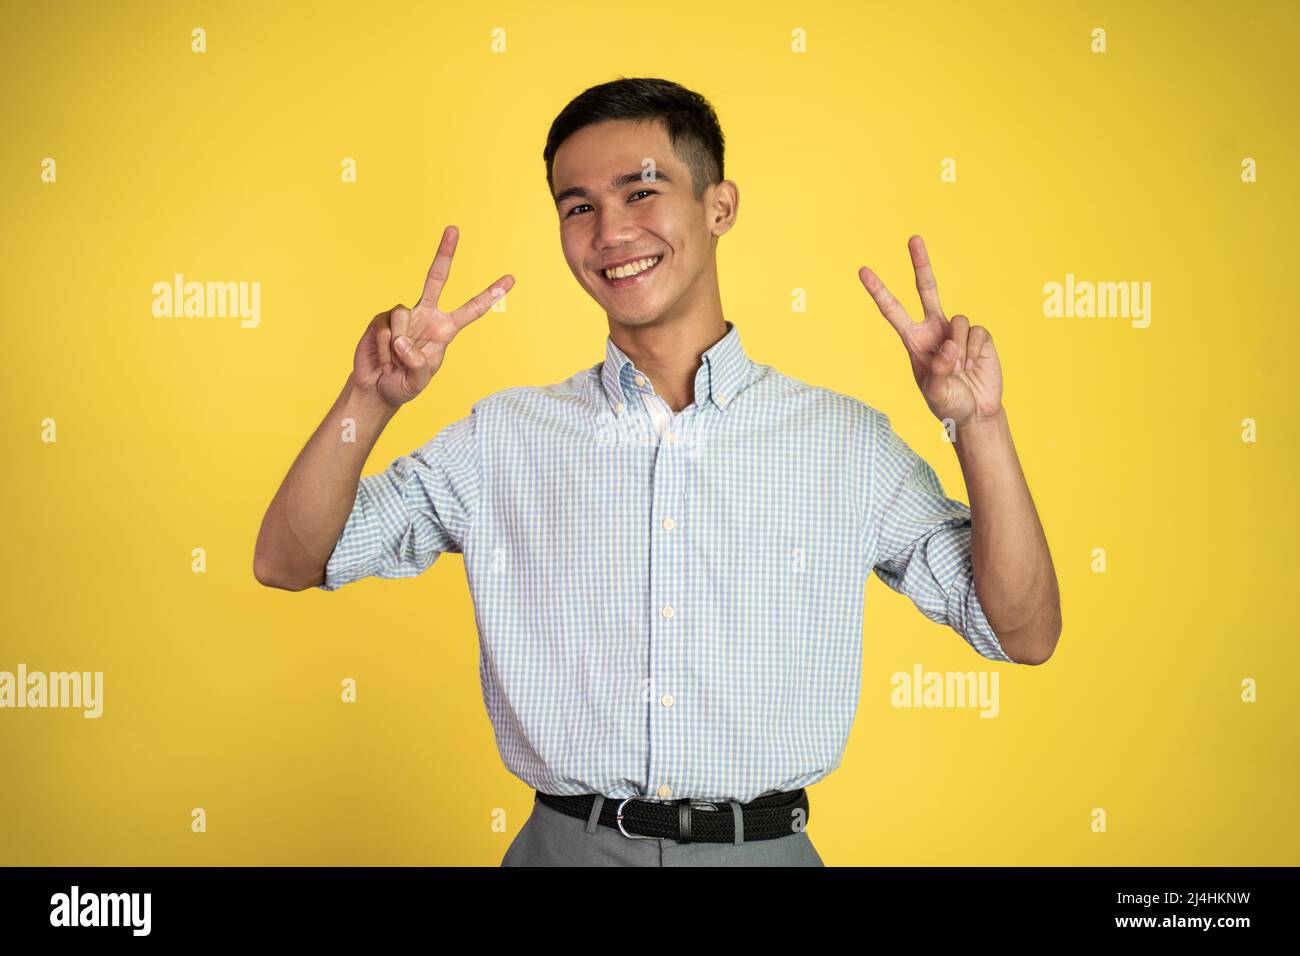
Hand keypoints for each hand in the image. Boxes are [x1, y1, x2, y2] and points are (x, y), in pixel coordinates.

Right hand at [352, 225, 514, 408]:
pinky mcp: (382, 318)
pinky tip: (383, 358)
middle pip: (437, 278)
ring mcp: (404, 315)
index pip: (472, 310)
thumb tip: (402, 338)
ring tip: (394, 362)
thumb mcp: (419, 381)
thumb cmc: (403, 386)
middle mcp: (426, 316)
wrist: (375, 389)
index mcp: (444, 330)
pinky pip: (386, 326)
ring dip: (398, 345)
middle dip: (445, 253)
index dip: (490, 295)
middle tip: (454, 228)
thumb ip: (418, 362)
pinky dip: (385, 347)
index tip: (510, 278)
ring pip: (404, 314)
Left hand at [858, 235, 1001, 427]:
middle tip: (913, 238)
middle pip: (927, 289)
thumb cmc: (948, 404)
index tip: (863, 270)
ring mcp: (957, 331)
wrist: (975, 414)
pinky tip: (974, 365)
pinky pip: (977, 332)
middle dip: (921, 263)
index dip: (879, 291)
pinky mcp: (979, 336)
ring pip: (958, 320)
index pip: (892, 311)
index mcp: (914, 340)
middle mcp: (934, 330)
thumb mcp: (934, 392)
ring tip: (960, 369)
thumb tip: (949, 344)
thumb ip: (938, 369)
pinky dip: (975, 351)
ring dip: (959, 348)